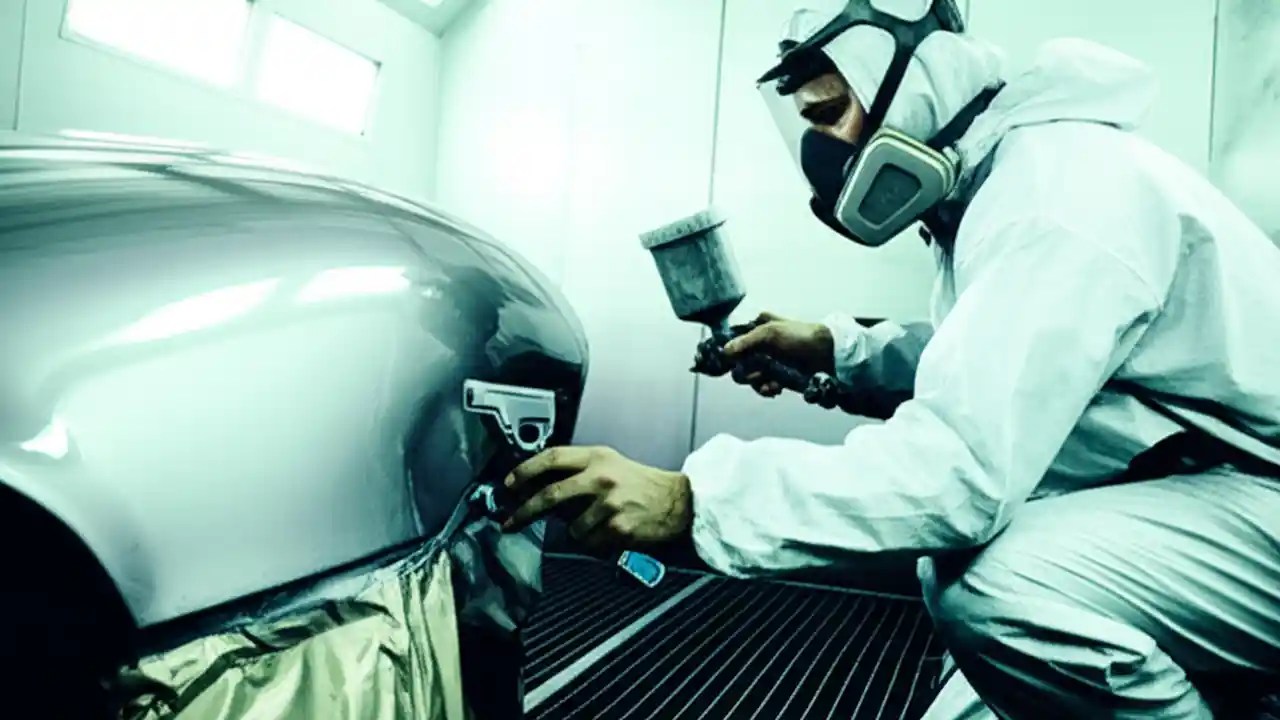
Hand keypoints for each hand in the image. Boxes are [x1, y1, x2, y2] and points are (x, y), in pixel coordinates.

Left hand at [501, 446, 691, 551]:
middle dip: (524, 512)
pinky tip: (610, 533)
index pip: (551, 458)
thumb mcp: (609, 464)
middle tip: (510, 522)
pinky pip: (591, 543)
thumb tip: (538, 488)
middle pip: (550, 494)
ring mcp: (609, 504)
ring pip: (570, 528)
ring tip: (595, 526)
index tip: (508, 484)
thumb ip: (577, 471)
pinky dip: (594, 543)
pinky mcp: (617, 527)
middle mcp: (601, 478)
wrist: (677, 501)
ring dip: (575, 532)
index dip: (525, 471)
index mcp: (596, 457)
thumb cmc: (640, 483)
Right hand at [722, 312, 833, 396]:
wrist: (828, 355)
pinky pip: (763, 386)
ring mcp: (770, 362)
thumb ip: (745, 342)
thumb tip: (724, 352)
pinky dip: (766, 389)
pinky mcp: (779, 377)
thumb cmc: (799, 338)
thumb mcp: (770, 334)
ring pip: (750, 376)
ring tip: (768, 384)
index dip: (727, 353)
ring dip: (756, 382)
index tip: (726, 363)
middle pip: (738, 363)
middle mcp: (761, 345)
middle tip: (754, 373)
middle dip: (744, 371)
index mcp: (757, 328)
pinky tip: (774, 389)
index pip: (733, 341)